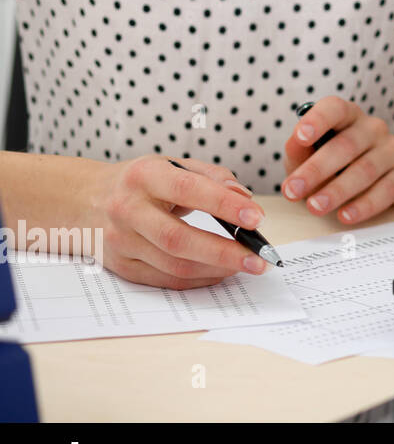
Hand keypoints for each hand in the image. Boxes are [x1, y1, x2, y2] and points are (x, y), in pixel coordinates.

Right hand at [84, 156, 268, 288]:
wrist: (84, 200)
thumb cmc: (139, 182)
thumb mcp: (171, 165)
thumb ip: (212, 176)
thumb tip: (244, 197)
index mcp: (144, 176)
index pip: (189, 189)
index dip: (225, 205)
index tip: (256, 217)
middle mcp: (128, 210)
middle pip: (178, 238)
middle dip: (225, 251)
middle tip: (259, 258)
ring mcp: (121, 242)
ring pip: (173, 264)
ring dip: (216, 269)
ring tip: (246, 266)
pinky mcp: (121, 266)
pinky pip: (164, 279)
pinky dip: (197, 279)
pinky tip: (220, 272)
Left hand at [281, 96, 393, 223]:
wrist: (379, 182)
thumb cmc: (336, 166)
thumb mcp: (310, 157)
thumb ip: (299, 151)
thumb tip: (295, 143)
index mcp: (348, 116)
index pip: (335, 108)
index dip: (318, 120)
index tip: (301, 137)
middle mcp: (373, 128)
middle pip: (347, 145)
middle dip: (317, 170)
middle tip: (294, 190)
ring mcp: (393, 149)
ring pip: (366, 169)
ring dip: (338, 190)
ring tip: (316, 207)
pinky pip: (388, 189)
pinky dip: (365, 205)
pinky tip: (346, 215)